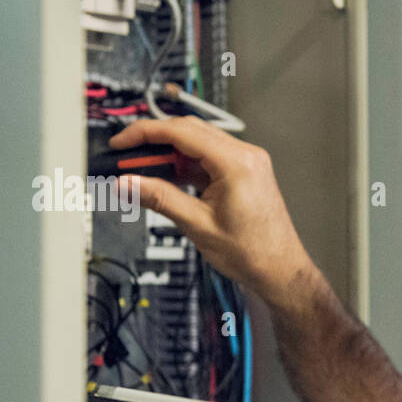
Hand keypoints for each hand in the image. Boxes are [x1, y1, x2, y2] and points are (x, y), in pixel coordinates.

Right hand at [107, 117, 317, 311]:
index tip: (122, 143)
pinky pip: (209, 158)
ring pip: (198, 143)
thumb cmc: (253, 253)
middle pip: (189, 131)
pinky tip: (168, 179)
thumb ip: (159, 199)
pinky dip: (187, 165)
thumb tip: (128, 184)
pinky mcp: (245, 173)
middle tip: (127, 159)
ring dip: (170, 155)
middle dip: (155, 142)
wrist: (279, 270)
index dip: (145, 133)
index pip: (181, 132)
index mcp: (237, 163)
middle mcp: (246, 156)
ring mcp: (248, 163)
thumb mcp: (197, 225)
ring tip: (144, 174)